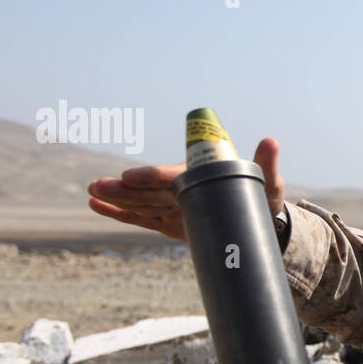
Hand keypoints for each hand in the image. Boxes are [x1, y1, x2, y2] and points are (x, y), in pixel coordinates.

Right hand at [87, 138, 286, 242]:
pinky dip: (119, 213)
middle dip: (125, 189)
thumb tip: (270, 141)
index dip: (152, 178)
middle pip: (150, 190)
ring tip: (92, 192)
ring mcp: (173, 205)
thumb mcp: (268, 185)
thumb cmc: (262, 199)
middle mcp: (183, 189)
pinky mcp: (168, 221)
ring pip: (141, 203)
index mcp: (201, 176)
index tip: (132, 177)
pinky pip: (140, 218)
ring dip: (116, 199)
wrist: (258, 222)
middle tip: (100, 185)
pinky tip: (95, 204)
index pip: (173, 177)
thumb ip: (266, 165)